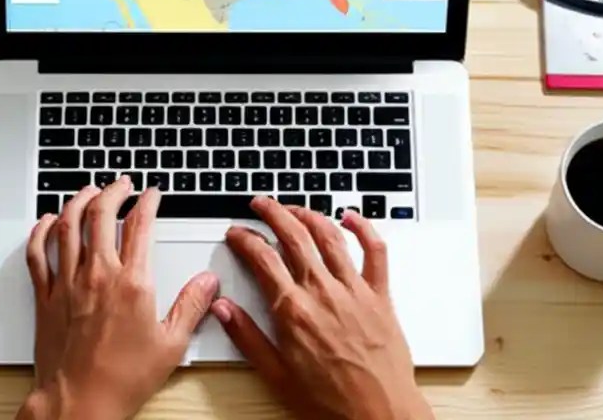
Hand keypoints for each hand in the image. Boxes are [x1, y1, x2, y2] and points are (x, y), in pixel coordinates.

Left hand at [17, 178, 219, 419]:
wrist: (79, 403)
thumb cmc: (122, 380)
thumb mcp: (171, 345)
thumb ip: (191, 307)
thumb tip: (207, 283)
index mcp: (132, 284)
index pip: (140, 226)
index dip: (147, 202)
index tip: (151, 195)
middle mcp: (98, 276)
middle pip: (100, 215)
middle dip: (112, 191)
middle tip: (121, 184)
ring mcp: (68, 284)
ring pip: (68, 226)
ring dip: (78, 202)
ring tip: (88, 192)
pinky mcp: (46, 298)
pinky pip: (38, 254)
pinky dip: (42, 232)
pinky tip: (48, 222)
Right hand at [212, 197, 433, 419]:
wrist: (379, 415)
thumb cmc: (331, 403)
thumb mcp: (276, 376)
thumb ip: (247, 337)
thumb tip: (223, 309)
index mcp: (293, 311)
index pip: (262, 259)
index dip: (245, 240)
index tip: (236, 233)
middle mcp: (323, 292)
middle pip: (294, 236)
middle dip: (273, 213)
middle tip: (261, 204)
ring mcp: (354, 290)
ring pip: (329, 236)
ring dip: (309, 215)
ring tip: (294, 207)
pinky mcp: (380, 296)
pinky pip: (375, 251)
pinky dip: (364, 228)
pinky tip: (351, 217)